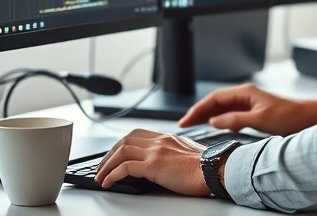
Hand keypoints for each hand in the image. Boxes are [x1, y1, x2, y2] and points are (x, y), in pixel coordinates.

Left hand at [94, 128, 208, 195]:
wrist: (216, 170)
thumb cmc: (207, 167)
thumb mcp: (188, 153)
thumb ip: (174, 152)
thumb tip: (164, 163)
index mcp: (167, 137)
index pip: (137, 134)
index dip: (121, 144)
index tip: (114, 155)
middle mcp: (159, 141)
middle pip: (125, 141)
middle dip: (109, 154)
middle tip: (102, 167)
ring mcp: (156, 151)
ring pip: (121, 152)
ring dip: (106, 165)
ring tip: (100, 177)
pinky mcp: (154, 165)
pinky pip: (125, 168)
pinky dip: (112, 175)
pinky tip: (108, 182)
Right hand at [178, 83, 316, 135]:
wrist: (311, 119)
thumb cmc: (291, 116)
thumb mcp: (261, 120)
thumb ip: (235, 120)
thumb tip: (214, 121)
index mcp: (245, 92)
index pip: (214, 98)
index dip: (197, 109)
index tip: (185, 120)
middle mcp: (246, 96)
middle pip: (215, 102)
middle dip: (198, 112)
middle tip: (184, 124)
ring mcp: (250, 104)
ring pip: (222, 108)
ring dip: (207, 116)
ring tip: (194, 127)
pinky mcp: (255, 113)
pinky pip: (231, 115)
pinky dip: (219, 121)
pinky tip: (215, 128)